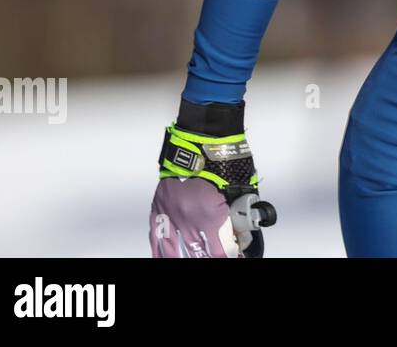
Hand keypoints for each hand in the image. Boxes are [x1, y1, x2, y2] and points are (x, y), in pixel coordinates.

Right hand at [150, 100, 275, 256]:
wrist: (202, 138)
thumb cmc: (224, 159)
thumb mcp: (240, 189)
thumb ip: (239, 214)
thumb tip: (240, 233)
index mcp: (211, 215)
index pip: (221, 250)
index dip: (231, 254)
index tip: (236, 254)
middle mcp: (189, 219)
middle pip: (199, 252)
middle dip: (210, 256)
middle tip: (217, 254)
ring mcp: (171, 214)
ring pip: (177, 250)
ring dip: (189, 256)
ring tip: (198, 258)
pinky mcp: (159, 207)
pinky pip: (156, 237)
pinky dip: (161, 252)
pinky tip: (166, 258)